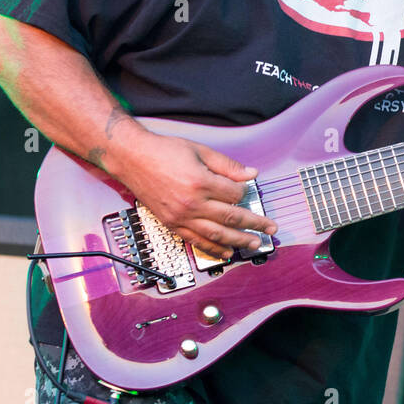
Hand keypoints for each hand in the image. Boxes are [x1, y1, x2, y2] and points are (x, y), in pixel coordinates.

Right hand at [113, 131, 275, 258]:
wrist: (133, 159)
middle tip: (270, 228)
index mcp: (201, 182)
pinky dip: (213, 249)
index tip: (249, 190)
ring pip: (216, 235)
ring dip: (238, 241)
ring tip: (254, 243)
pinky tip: (226, 252)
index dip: (246, 193)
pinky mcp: (171, 224)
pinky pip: (195, 241)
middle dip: (254, 224)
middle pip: (231, 218)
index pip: (235, 194)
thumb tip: (251, 174)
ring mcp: (180, 216)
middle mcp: (191, 203)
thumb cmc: (164, 151)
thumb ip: (227, 165)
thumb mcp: (200, 151)